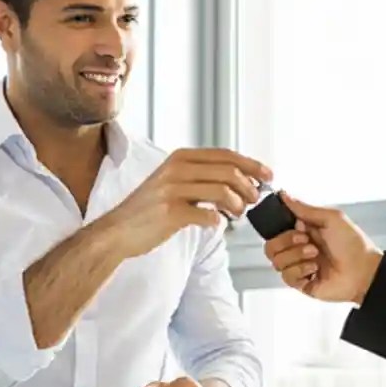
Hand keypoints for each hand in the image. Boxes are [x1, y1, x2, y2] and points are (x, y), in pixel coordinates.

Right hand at [95, 149, 272, 258]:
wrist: (117, 231)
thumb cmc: (150, 210)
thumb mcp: (174, 181)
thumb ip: (202, 176)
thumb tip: (242, 179)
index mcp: (181, 157)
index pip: (226, 155)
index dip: (252, 164)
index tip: (268, 176)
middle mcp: (177, 169)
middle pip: (229, 172)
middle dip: (249, 187)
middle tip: (254, 201)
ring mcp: (172, 190)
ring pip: (223, 192)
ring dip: (238, 206)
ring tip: (237, 215)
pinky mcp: (170, 213)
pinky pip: (207, 215)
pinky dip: (218, 221)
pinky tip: (216, 224)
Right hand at [263, 192, 383, 304]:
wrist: (364, 271)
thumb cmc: (353, 244)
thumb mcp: (331, 218)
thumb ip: (305, 208)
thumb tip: (284, 195)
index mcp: (303, 231)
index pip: (276, 229)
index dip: (280, 228)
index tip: (296, 226)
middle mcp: (298, 249)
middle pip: (271, 247)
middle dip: (287, 241)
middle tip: (307, 240)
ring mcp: (299, 266)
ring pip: (277, 262)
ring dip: (296, 256)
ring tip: (315, 255)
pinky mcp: (302, 283)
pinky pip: (287, 277)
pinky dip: (300, 271)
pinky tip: (315, 269)